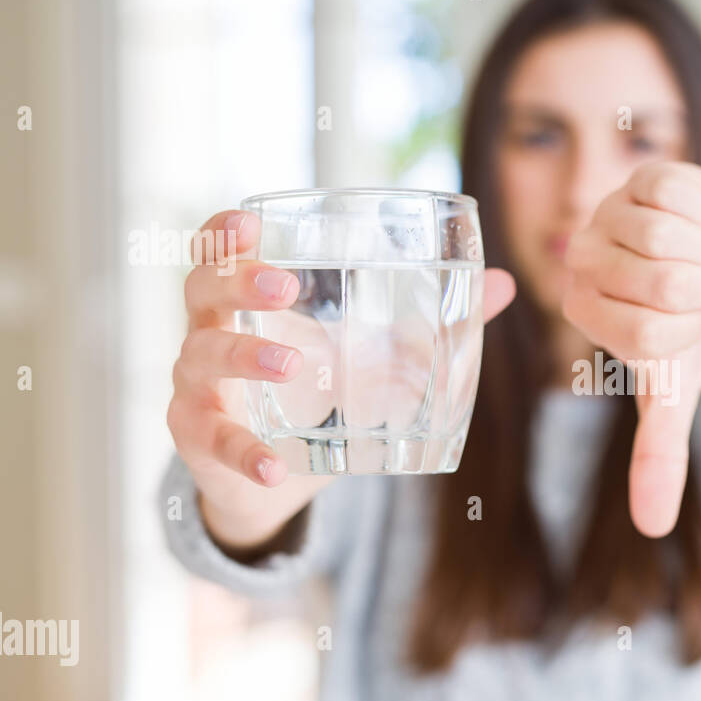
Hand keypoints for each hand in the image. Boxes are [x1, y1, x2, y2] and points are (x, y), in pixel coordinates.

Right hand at [166, 209, 516, 549]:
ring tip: (292, 366)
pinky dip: (243, 452)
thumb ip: (432, 324)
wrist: (274, 479)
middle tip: (284, 288)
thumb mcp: (373, 359)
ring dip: (243, 358)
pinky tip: (274, 466)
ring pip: (199, 359)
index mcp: (249, 303)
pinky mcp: (199, 441)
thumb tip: (501, 285)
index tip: (250, 221)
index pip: (218, 252)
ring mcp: (199, 388)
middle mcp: (211, 335)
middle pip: (201, 291)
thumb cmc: (319, 397)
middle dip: (237, 283)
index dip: (225, 232)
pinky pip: (211, 441)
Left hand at [562, 161, 700, 536]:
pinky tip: (695, 224)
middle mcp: (584, 262)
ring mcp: (609, 213)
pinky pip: (678, 194)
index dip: (688, 331)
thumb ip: (658, 455)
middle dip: (700, 293)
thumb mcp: (674, 391)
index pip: (649, 333)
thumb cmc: (690, 330)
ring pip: (667, 237)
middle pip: (660, 283)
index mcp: (588, 313)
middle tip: (697, 291)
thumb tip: (653, 528)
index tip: (688, 324)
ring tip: (698, 258)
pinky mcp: (641, 176)